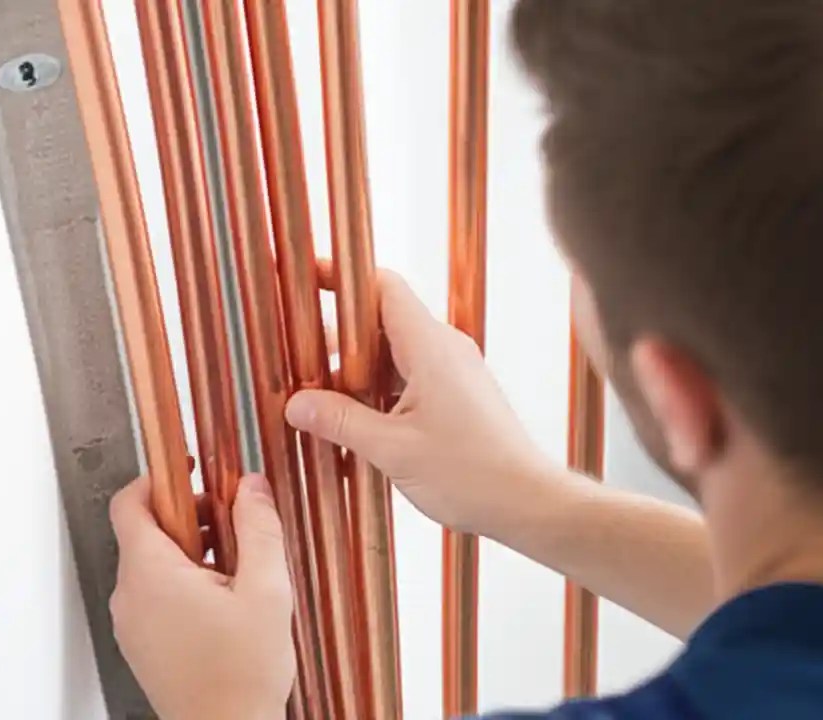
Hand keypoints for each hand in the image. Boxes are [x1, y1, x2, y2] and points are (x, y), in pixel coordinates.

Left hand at [109, 474, 294, 719]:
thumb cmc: (240, 676)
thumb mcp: (266, 589)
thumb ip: (259, 528)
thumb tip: (252, 486)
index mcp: (151, 574)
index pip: (131, 502)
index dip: (160, 476)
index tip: (189, 467)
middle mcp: (131, 595)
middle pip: (149, 530)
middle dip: (194, 517)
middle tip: (237, 524)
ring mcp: (133, 622)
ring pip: (156, 563)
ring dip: (195, 551)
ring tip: (241, 568)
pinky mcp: (144, 642)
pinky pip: (158, 593)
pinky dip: (189, 581)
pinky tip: (230, 598)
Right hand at [285, 271, 555, 536]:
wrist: (526, 501)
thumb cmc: (470, 474)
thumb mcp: (392, 449)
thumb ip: (340, 421)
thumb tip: (296, 403)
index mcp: (430, 347)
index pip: (383, 287)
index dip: (342, 278)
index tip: (305, 280)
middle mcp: (445, 349)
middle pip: (382, 320)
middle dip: (338, 338)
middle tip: (298, 359)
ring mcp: (454, 371)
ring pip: (394, 354)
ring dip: (357, 371)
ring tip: (319, 399)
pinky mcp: (458, 395)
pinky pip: (410, 378)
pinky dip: (379, 391)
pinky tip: (355, 423)